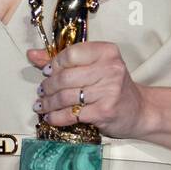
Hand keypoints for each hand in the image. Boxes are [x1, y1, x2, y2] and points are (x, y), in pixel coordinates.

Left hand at [26, 42, 147, 138]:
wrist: (139, 110)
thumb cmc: (112, 86)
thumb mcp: (93, 67)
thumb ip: (63, 60)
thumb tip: (32, 54)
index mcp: (107, 52)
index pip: (70, 54)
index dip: (54, 64)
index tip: (47, 72)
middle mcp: (110, 68)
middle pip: (65, 77)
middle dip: (48, 87)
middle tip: (42, 91)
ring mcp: (109, 90)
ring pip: (66, 96)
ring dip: (49, 103)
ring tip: (42, 105)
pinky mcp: (104, 111)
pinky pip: (72, 114)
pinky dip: (56, 117)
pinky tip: (50, 118)